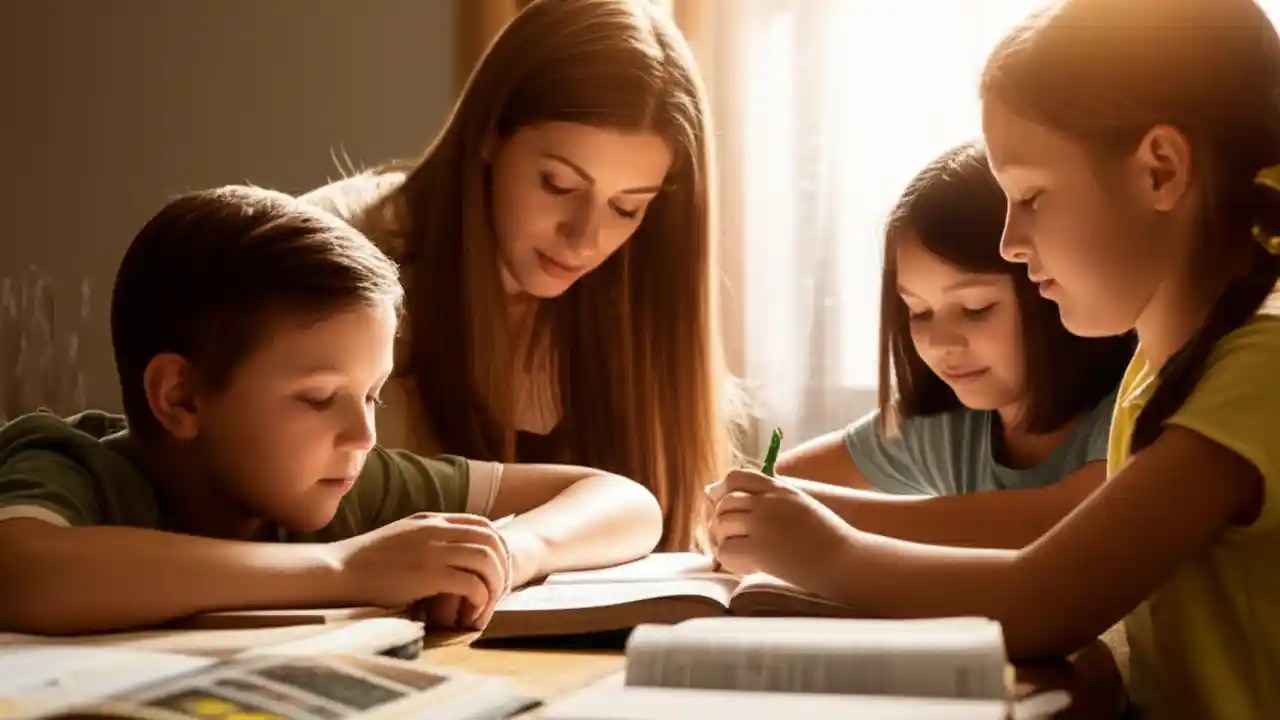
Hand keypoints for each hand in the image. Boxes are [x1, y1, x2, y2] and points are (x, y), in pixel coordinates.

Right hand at [334, 513, 509, 628]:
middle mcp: (436, 530)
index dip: (498, 547)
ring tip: (485, 604)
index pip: (483, 525)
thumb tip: (452, 552)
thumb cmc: (366, 561)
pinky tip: (471, 612)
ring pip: (486, 560)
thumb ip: (427, 538)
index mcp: (431, 520)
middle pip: (492, 540)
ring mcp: (433, 550)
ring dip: (494, 584)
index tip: (496, 570)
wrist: (338, 571)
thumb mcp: (402, 536)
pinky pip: (471, 583)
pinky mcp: (428, 574)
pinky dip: (479, 598)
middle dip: (503, 566)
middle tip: (499, 590)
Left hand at [710, 470, 857, 595]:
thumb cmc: (830, 539)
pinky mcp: (760, 549)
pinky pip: (725, 550)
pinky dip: (729, 560)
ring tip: (739, 554)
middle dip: (720, 521)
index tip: (721, 506)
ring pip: (721, 524)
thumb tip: (741, 502)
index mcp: (780, 489)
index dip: (722, 491)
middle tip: (729, 539)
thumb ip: (773, 500)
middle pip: (724, 503)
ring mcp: (763, 524)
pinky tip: (746, 566)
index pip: (736, 477)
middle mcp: (768, 502)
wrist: (846, 561)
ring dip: (724, 541)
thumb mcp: (801, 505)